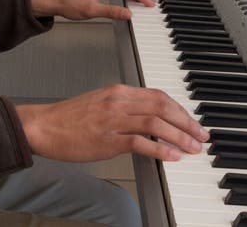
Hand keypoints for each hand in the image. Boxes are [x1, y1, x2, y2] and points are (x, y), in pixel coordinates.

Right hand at [16, 84, 208, 162]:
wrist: (46, 126)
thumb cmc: (70, 118)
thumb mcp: (100, 103)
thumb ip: (124, 107)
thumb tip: (148, 119)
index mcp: (118, 91)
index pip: (158, 95)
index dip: (179, 108)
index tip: (191, 121)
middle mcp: (119, 100)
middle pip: (162, 106)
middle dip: (186, 122)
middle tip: (201, 135)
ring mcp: (114, 119)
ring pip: (156, 123)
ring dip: (180, 136)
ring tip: (193, 147)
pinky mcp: (108, 139)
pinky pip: (141, 142)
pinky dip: (160, 149)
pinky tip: (172, 156)